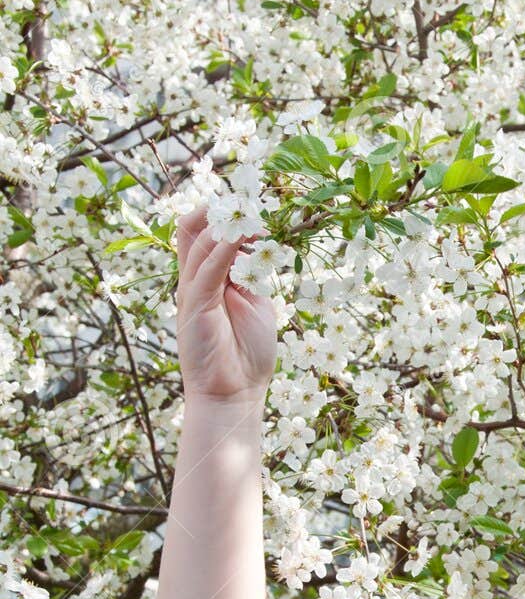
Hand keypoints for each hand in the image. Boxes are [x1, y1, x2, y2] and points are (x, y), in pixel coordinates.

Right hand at [174, 205, 278, 402]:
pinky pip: (207, 268)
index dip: (227, 216)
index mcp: (208, 280)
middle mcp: (194, 280)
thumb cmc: (247, 355)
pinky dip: (224, 248)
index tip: (259, 210)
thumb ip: (251, 276)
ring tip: (257, 216)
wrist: (233, 395)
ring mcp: (191, 291)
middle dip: (221, 210)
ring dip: (228, 225)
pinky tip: (245, 236)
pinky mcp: (194, 305)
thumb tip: (258, 249)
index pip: (204, 233)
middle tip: (254, 203)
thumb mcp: (256, 305)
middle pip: (192, 227)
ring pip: (196, 240)